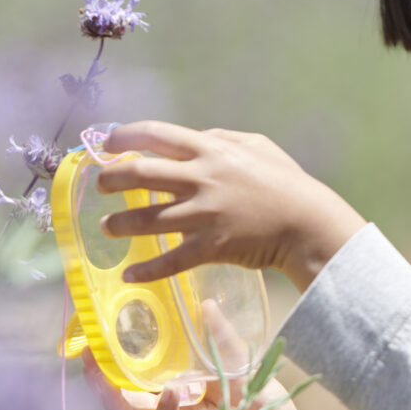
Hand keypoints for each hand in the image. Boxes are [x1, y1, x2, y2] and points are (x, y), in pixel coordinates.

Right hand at [82, 348, 332, 409]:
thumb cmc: (262, 409)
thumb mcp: (238, 365)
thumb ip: (220, 338)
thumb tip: (205, 303)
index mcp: (174, 395)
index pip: (130, 380)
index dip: (108, 362)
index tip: (94, 334)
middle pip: (118, 403)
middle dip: (97, 379)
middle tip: (85, 350)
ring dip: (113, 397)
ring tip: (102, 370)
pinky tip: (169, 391)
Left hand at [97, 121, 365, 290]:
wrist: (309, 224)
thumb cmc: (286, 183)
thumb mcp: (258, 146)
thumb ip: (223, 138)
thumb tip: (196, 136)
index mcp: (211, 150)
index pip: (156, 134)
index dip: (124, 136)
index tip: (108, 144)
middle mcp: (202, 178)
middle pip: (141, 174)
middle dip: (112, 179)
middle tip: (102, 185)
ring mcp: (204, 214)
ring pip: (146, 220)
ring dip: (120, 224)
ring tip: (107, 227)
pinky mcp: (210, 247)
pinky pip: (169, 261)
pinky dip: (146, 271)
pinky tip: (129, 275)